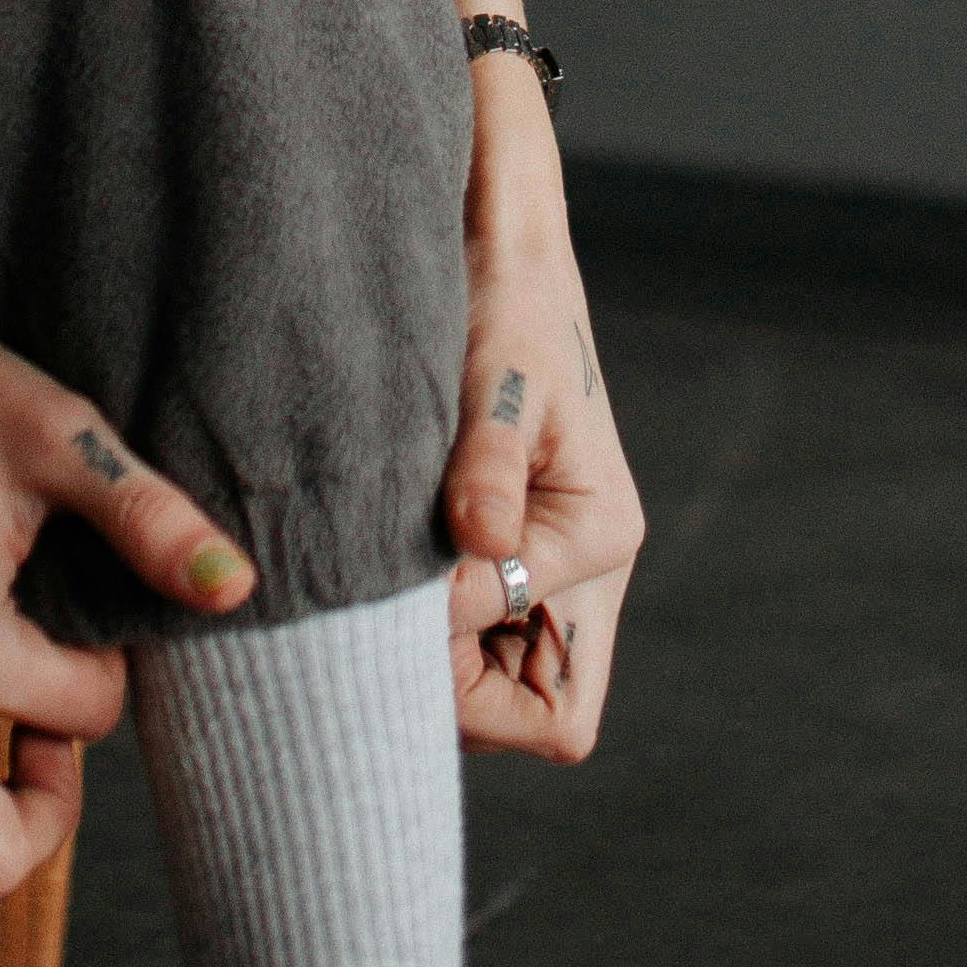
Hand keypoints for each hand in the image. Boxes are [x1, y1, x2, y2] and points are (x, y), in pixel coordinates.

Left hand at [438, 51, 643, 762]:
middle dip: (459, 699)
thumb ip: (484, 469)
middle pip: (537, 716)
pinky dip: (427, 626)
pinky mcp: (508, 549)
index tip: (391, 615)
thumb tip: (481, 547)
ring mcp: (548, 568)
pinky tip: (373, 575)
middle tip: (375, 630)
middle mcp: (589, 572)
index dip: (463, 681)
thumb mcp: (491, 382)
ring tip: (366, 595)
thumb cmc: (502, 305)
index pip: (547, 702)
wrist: (497, 250)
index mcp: (600, 541)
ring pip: (502, 684)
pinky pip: (475, 633)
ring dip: (437, 660)